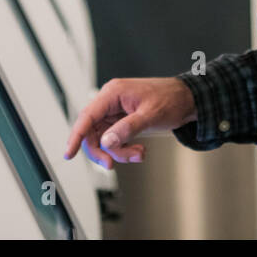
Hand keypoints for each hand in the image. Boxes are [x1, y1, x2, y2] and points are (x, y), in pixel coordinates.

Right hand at [63, 77, 196, 168]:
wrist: (187, 100)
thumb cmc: (171, 99)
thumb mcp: (150, 115)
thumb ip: (127, 129)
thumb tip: (107, 142)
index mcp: (113, 93)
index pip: (87, 116)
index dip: (76, 135)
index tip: (69, 153)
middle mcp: (110, 101)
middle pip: (92, 132)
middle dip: (104, 150)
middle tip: (114, 164)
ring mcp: (115, 112)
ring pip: (103, 139)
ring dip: (118, 152)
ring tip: (139, 153)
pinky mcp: (121, 121)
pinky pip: (114, 140)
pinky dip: (124, 149)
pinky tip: (139, 150)